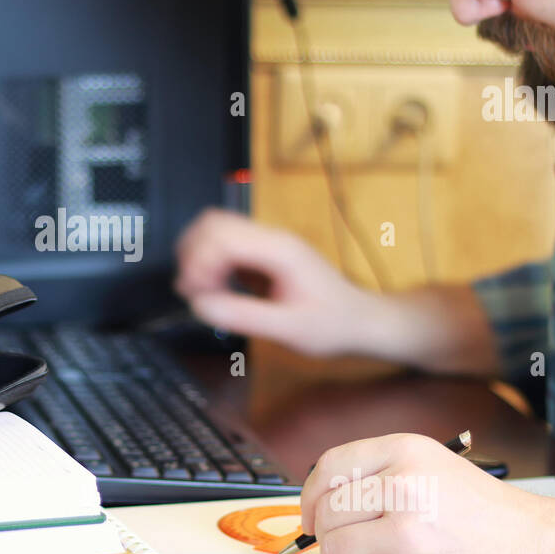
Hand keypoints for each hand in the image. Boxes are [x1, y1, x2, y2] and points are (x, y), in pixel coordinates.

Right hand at [173, 208, 378, 356]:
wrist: (361, 322)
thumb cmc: (332, 327)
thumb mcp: (290, 330)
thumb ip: (244, 316)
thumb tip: (199, 305)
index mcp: (279, 250)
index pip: (222, 236)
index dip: (198, 262)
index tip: (194, 295)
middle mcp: (271, 238)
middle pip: (214, 223)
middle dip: (193, 255)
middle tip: (192, 292)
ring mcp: (267, 243)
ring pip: (216, 230)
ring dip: (199, 256)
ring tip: (201, 291)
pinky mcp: (263, 253)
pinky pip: (226, 245)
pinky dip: (211, 263)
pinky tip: (216, 289)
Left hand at [299, 433, 554, 553]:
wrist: (541, 550)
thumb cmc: (485, 513)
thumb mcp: (433, 465)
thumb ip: (377, 473)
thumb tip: (316, 499)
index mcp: (406, 452)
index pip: (329, 467)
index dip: (310, 495)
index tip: (310, 513)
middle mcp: (405, 487)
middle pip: (326, 512)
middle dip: (330, 532)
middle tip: (355, 542)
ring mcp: (410, 535)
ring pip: (334, 551)